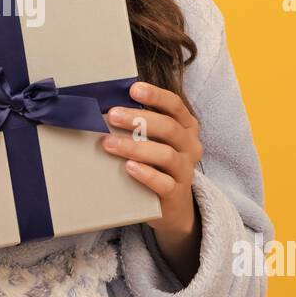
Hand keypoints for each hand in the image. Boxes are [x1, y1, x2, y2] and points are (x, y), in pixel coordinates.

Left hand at [101, 81, 202, 284]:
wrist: (173, 207)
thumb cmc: (157, 164)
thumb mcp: (155, 141)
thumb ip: (141, 124)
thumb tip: (106, 106)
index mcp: (186, 127)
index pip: (175, 105)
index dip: (156, 96)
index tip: (133, 89)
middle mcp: (189, 146)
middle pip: (169, 128)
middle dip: (139, 119)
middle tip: (112, 115)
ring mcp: (185, 171)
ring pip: (165, 155)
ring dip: (135, 147)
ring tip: (109, 143)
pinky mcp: (176, 194)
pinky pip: (163, 183)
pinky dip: (146, 173)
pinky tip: (128, 167)